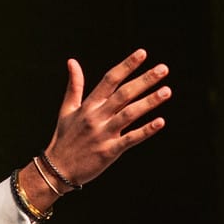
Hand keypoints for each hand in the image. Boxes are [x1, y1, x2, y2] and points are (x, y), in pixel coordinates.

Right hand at [38, 49, 170, 193]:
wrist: (57, 170)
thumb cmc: (64, 138)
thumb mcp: (67, 109)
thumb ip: (74, 85)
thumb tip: (72, 61)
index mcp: (88, 106)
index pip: (110, 80)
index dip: (126, 66)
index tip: (142, 53)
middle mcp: (96, 117)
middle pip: (123, 94)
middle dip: (144, 80)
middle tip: (164, 68)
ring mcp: (103, 134)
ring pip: (129, 114)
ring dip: (149, 102)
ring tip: (167, 91)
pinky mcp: (108, 152)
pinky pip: (130, 139)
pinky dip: (145, 131)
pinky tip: (160, 122)